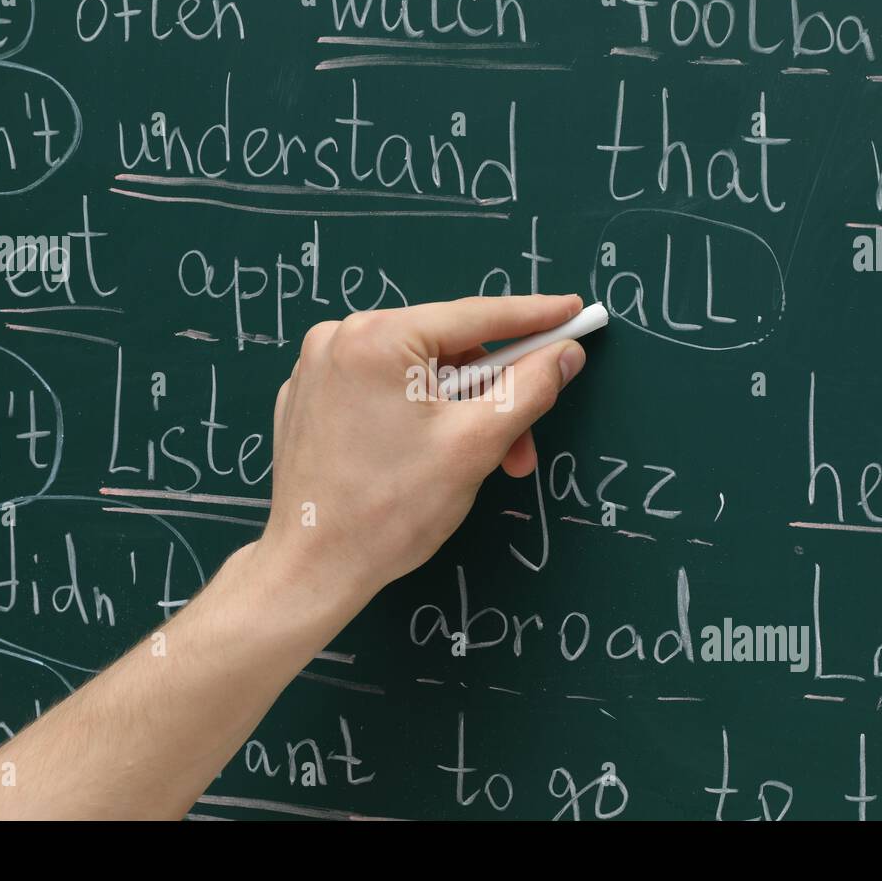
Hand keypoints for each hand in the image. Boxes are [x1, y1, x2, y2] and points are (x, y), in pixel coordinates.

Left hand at [252, 294, 586, 608]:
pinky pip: (380, 388)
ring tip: (471, 463)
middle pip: (445, 349)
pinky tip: (424, 457)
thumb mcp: (476, 444)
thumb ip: (529, 389)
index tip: (572, 312)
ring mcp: (317, 369)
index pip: (475, 315)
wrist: (312, 568)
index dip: (534, 317)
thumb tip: (564, 354)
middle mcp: (339, 339)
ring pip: (416, 372)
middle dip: (491, 396)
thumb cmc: (389, 511)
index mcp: (377, 338)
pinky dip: (414, 413)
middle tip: (521, 446)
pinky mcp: (308, 399)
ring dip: (457, 411)